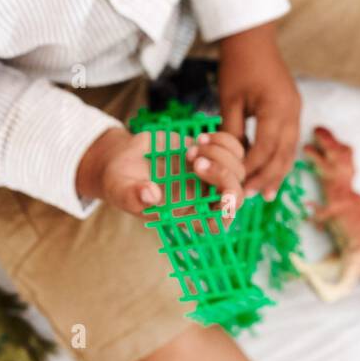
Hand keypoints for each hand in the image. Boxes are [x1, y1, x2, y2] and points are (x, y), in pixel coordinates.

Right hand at [76, 126, 247, 225]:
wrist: (123, 158)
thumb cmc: (120, 182)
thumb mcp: (121, 190)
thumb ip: (134, 195)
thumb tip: (151, 195)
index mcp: (186, 214)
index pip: (218, 223)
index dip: (227, 213)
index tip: (222, 196)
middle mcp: (202, 197)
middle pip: (236, 195)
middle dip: (223, 176)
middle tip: (195, 161)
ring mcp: (208, 174)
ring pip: (239, 169)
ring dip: (222, 155)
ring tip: (192, 148)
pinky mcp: (209, 152)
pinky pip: (233, 148)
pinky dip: (224, 140)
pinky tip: (201, 137)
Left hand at [216, 21, 301, 201]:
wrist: (253, 38)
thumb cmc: (237, 66)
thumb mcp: (229, 99)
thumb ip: (231, 131)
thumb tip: (227, 160)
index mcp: (277, 108)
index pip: (265, 149)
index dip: (250, 169)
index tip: (236, 185)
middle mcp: (292, 112)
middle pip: (282, 155)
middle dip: (266, 178)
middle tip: (250, 197)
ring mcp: (295, 110)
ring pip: (289, 151)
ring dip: (277, 172)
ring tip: (265, 193)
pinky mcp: (292, 108)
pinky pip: (289, 140)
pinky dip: (279, 157)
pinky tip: (270, 170)